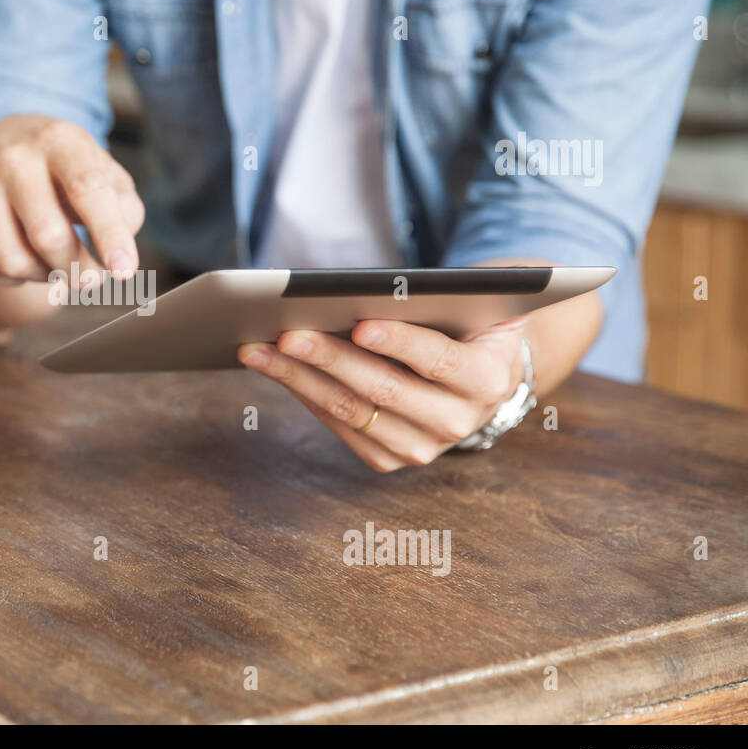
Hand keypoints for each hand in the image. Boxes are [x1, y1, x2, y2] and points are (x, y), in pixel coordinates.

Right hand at [0, 114, 144, 283]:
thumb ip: (124, 211)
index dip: (108, 234)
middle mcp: (12, 154)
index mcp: (59, 139)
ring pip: (14, 262)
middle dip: (77, 270)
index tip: (123, 270)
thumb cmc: (64, 171)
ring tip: (51, 258)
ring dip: (43, 275)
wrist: (2, 144)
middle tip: (89, 275)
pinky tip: (18, 252)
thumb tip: (119, 256)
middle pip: (49, 237)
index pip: (87, 189)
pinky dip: (9, 277)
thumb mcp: (105, 175)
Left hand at [238, 319, 526, 471]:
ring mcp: (421, 447)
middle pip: (383, 390)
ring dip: (298, 378)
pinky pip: (337, 424)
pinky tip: (273, 367)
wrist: (480, 377)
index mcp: (488, 380)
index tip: (361, 324)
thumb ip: (439, 300)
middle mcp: (458, 422)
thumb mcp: (472, 307)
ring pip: (350, 410)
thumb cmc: (468, 327)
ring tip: (259, 349)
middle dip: (330, 359)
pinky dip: (302, 392)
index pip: (440, 360)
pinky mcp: (388, 459)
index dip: (400, 342)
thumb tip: (369, 289)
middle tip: (287, 333)